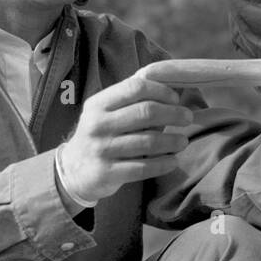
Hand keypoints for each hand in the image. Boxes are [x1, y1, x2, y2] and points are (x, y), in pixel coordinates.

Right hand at [57, 67, 194, 204]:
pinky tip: (174, 161)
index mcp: (99, 103)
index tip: (176, 99)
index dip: (161, 91)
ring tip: (183, 141)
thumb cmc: (101, 134)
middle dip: (173, 114)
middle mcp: (98, 124)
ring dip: (172, 141)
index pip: (136, 88)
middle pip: (145, 112)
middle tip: (188, 118)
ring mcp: (101, 149)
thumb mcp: (107, 112)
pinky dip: (163, 164)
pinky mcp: (106, 173)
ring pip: (148, 141)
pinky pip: (142, 167)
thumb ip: (133, 100)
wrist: (72, 170)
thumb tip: (176, 87)